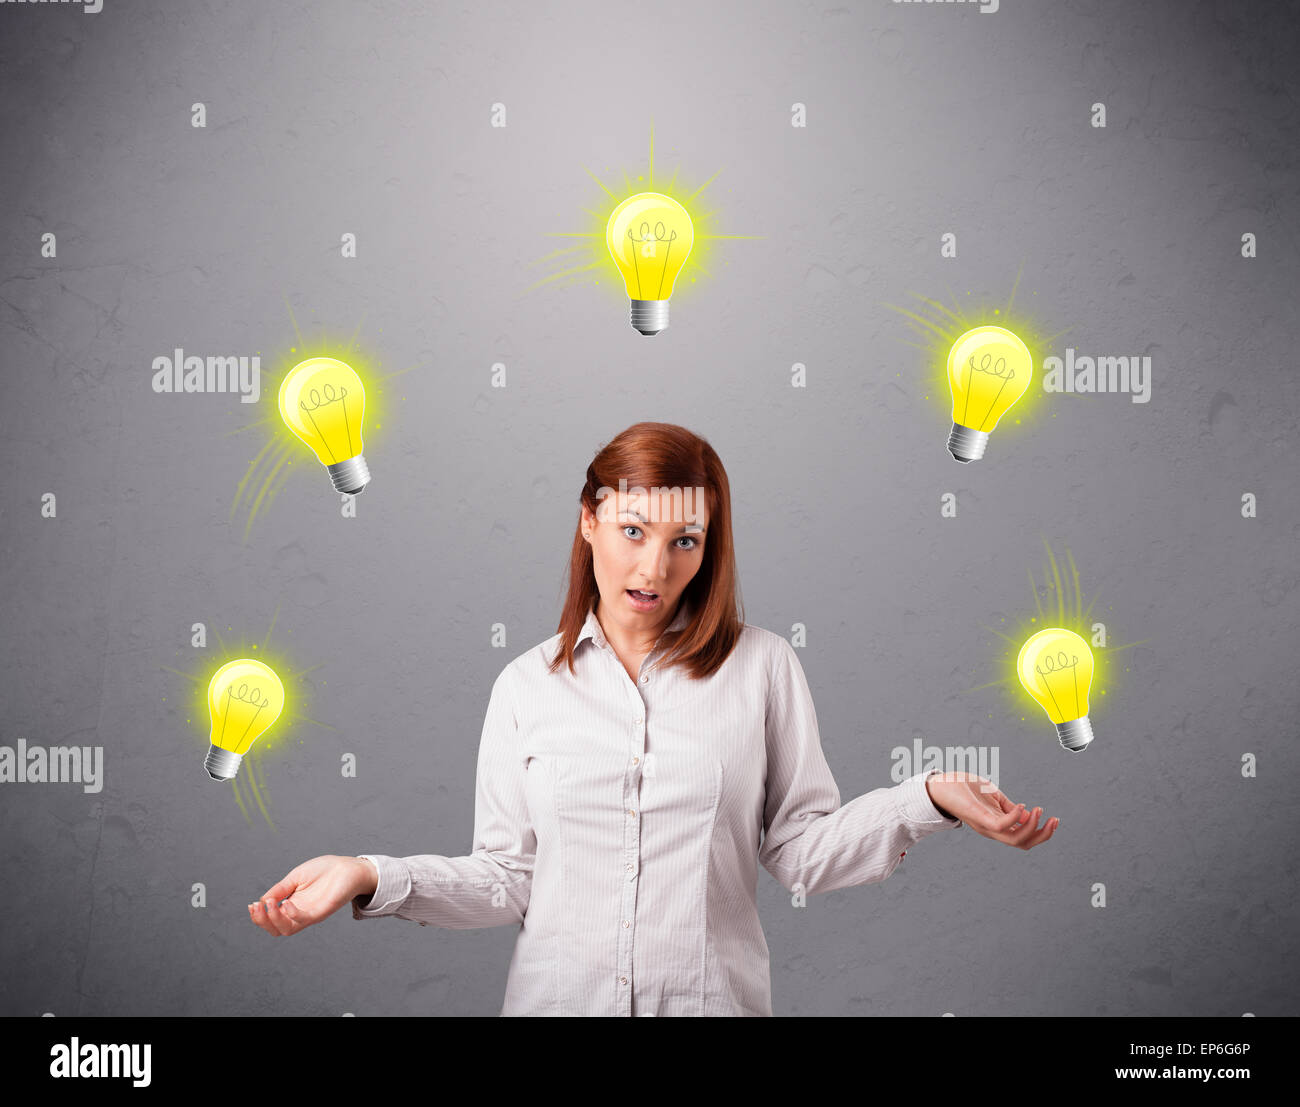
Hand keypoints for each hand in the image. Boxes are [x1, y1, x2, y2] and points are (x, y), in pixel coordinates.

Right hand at [248, 855, 376, 936]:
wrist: (348, 867)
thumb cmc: (324, 870)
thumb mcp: (296, 877)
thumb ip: (280, 889)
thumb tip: (262, 901)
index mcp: (292, 905)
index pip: (272, 920)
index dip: (259, 916)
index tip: (252, 904)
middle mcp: (300, 913)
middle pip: (276, 929)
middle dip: (262, 921)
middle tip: (257, 907)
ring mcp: (311, 914)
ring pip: (287, 929)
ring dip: (274, 919)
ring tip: (268, 904)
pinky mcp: (322, 912)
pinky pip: (304, 920)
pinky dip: (292, 914)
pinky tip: (286, 903)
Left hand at [925, 772, 1058, 849]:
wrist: (939, 784)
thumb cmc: (964, 788)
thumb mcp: (993, 797)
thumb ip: (1009, 808)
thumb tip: (1028, 814)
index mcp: (997, 825)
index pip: (1023, 839)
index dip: (1041, 833)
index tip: (1054, 819)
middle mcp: (991, 830)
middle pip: (1022, 844)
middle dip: (1043, 835)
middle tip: (1055, 820)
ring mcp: (984, 825)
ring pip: (1014, 840)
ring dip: (1032, 828)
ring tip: (1040, 811)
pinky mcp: (977, 816)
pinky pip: (1000, 825)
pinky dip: (1015, 818)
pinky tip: (1024, 806)